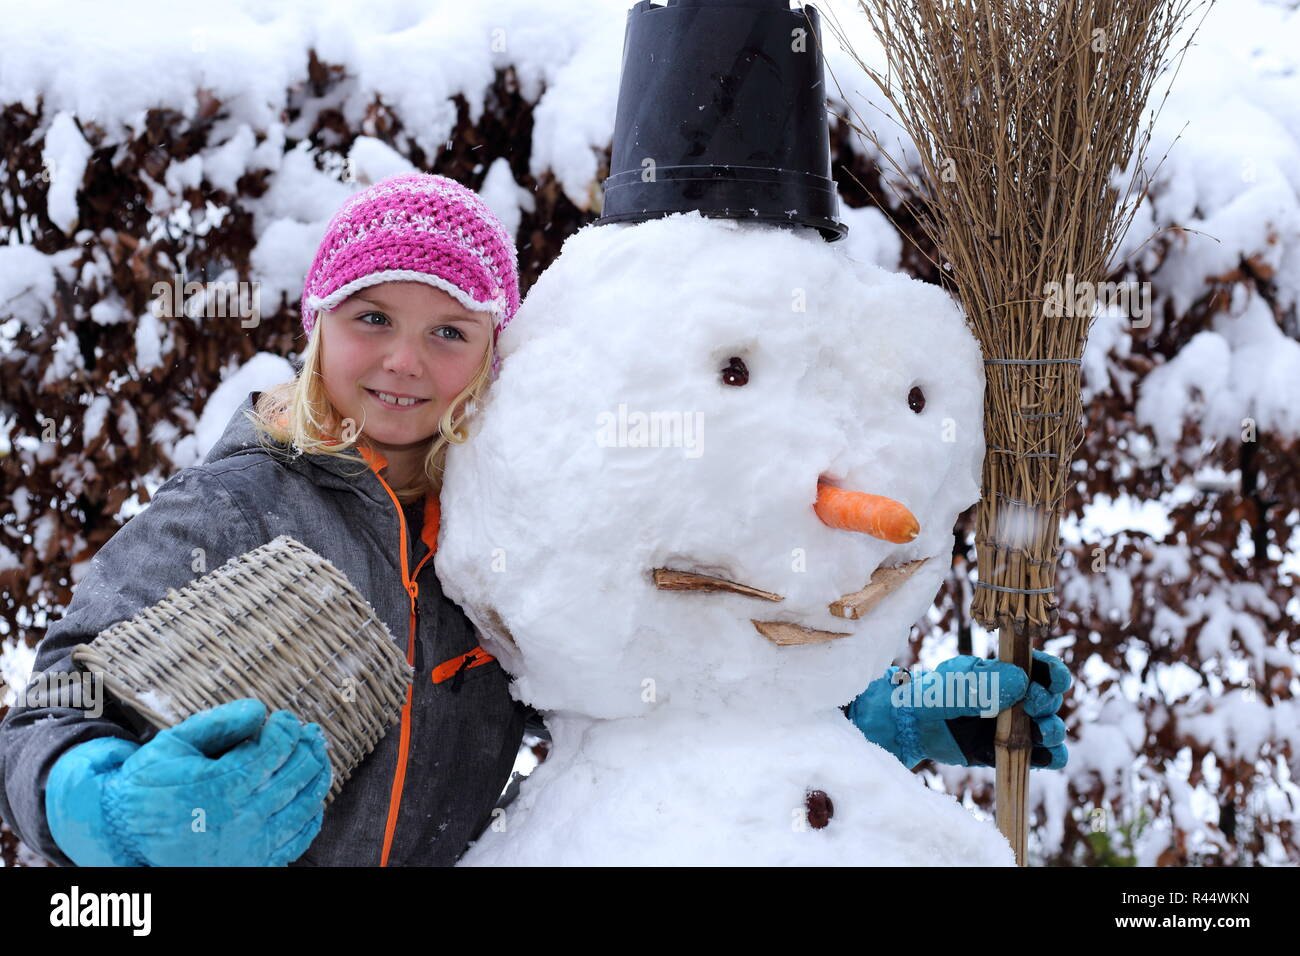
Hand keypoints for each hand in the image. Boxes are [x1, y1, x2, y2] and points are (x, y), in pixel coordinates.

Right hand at [46, 698, 331, 866]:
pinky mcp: (255, 864)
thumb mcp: (174, 744)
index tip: (283, 717)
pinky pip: (299, 839)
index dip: (287, 727)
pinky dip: (311, 814)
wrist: (124, 837)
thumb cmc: (148, 785)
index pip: (277, 749)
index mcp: (220, 786)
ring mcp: (251, 846)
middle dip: (308, 746)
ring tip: (316, 756)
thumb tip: (260, 710)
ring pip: (305, 805)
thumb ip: (218, 723)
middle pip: (297, 774)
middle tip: (308, 732)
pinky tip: (310, 796)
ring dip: (317, 776)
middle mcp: (241, 819)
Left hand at [846, 650, 1069, 769]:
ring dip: (1054, 731)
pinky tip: (1044, 755)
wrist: (913, 725)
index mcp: (1006, 673)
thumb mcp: (957, 683)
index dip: (1054, 673)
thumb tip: (1023, 682)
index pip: (1041, 668)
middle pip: (1050, 698)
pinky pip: (1041, 757)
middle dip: (1047, 701)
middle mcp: (1016, 699)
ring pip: (1051, 729)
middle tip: (1030, 705)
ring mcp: (1015, 726)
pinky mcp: (1010, 751)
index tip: (1053, 681)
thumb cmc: (933, 694)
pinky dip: (1051, 757)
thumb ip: (987, 683)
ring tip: (1040, 732)